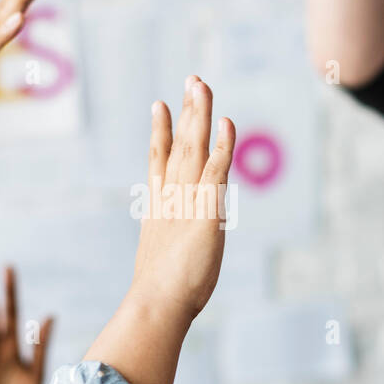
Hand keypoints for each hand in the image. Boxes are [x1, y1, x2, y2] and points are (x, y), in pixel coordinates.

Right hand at [128, 76, 234, 322]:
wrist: (157, 302)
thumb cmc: (159, 297)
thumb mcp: (162, 267)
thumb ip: (164, 258)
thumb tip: (160, 276)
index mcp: (159, 208)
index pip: (159, 160)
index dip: (160, 131)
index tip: (160, 104)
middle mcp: (171, 196)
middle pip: (178, 143)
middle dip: (186, 111)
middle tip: (191, 81)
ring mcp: (187, 200)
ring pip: (195, 147)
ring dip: (200, 114)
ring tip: (201, 84)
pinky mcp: (207, 209)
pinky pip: (217, 168)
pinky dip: (222, 143)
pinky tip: (226, 122)